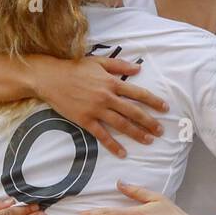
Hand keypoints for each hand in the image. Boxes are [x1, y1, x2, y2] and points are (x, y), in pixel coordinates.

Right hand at [29, 56, 167, 158]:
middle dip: (149, 122)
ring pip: (121, 124)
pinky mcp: (85, 120)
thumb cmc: (74, 68)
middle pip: (133, 112)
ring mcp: (96, 110)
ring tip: (148, 141)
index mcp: (111, 82)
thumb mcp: (98, 62)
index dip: (153, 101)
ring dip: (136, 134)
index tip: (165, 108)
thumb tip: (138, 69)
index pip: (138, 93)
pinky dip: (113, 145)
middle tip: (160, 131)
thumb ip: (119, 66)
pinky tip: (122, 153)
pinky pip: (102, 135)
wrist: (50, 77)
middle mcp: (107, 97)